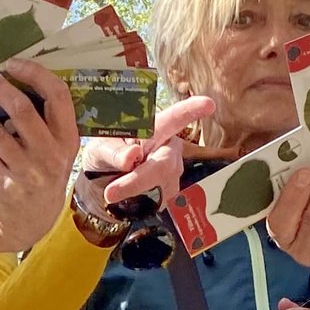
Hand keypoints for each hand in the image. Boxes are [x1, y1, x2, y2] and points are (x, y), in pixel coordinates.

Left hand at [0, 58, 78, 248]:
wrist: (33, 220)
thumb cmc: (43, 172)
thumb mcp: (57, 148)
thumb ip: (44, 120)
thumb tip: (12, 78)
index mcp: (67, 137)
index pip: (57, 95)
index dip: (35, 74)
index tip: (11, 62)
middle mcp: (51, 153)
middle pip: (21, 109)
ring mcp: (29, 171)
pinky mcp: (7, 185)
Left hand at [96, 92, 216, 205]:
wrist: (105, 182)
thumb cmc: (105, 155)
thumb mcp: (100, 149)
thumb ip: (113, 152)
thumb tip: (132, 156)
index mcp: (154, 128)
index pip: (174, 118)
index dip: (191, 111)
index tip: (208, 104)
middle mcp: (170, 149)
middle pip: (164, 164)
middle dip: (137, 181)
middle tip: (110, 193)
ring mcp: (174, 172)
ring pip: (163, 188)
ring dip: (135, 194)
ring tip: (113, 193)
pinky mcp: (173, 194)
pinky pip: (160, 203)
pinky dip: (141, 204)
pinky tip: (129, 199)